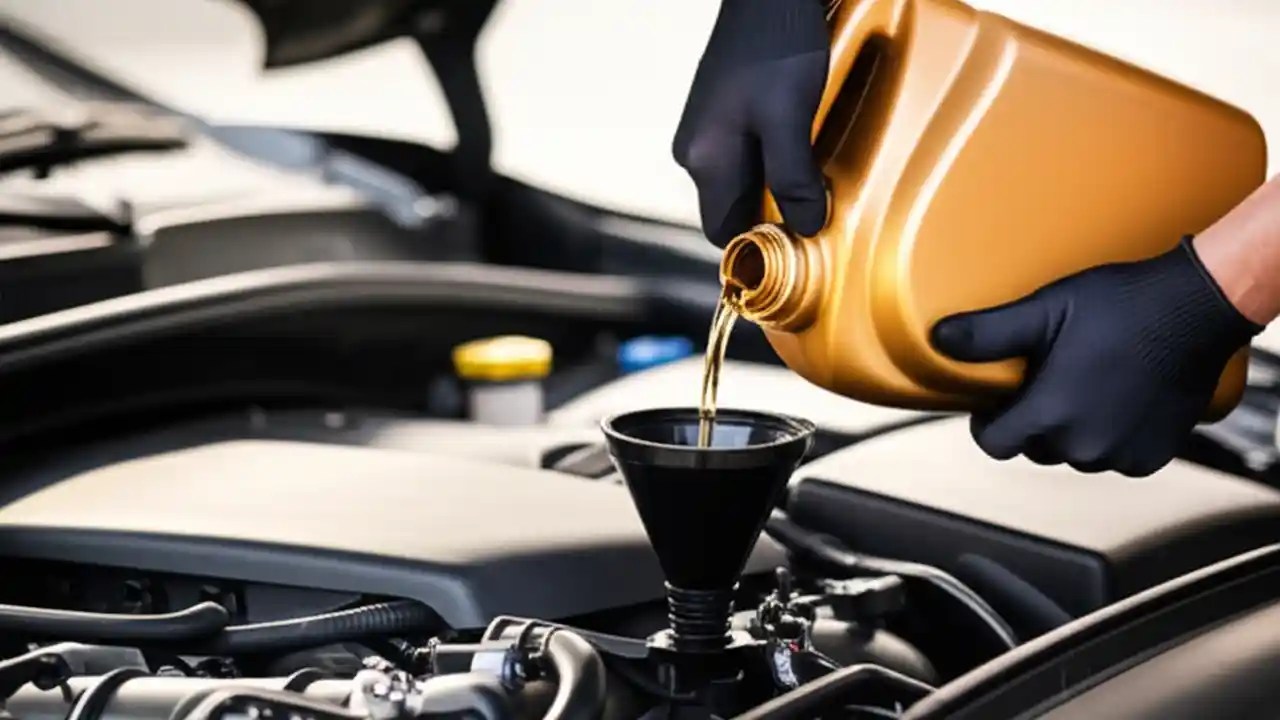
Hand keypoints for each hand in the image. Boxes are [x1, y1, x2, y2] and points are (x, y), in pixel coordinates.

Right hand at [673, 0, 828, 246]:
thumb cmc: (777, 47)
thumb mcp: (791, 116)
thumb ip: (792, 177)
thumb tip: (804, 227)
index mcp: (703, 158)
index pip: (721, 230)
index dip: (757, 243)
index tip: (797, 243)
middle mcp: (695, 150)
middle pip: (732, 207)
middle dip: (771, 215)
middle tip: (815, 210)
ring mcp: (705, 130)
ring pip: (741, 182)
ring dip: (775, 188)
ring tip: (812, 178)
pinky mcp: (721, 113)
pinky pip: (745, 157)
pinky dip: (772, 163)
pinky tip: (800, 148)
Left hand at [931, 238, 1261, 476]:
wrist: (1197, 306)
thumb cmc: (1124, 304)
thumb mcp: (1046, 309)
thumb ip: (989, 332)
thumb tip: (941, 339)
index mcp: (1053, 415)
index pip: (994, 444)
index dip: (989, 421)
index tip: (998, 399)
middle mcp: (1086, 445)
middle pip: (1033, 447)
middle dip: (1032, 419)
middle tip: (1047, 377)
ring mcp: (1122, 455)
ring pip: (1073, 453)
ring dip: (1070, 429)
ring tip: (1083, 383)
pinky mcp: (1152, 456)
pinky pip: (1113, 456)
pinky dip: (1109, 435)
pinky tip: (1114, 399)